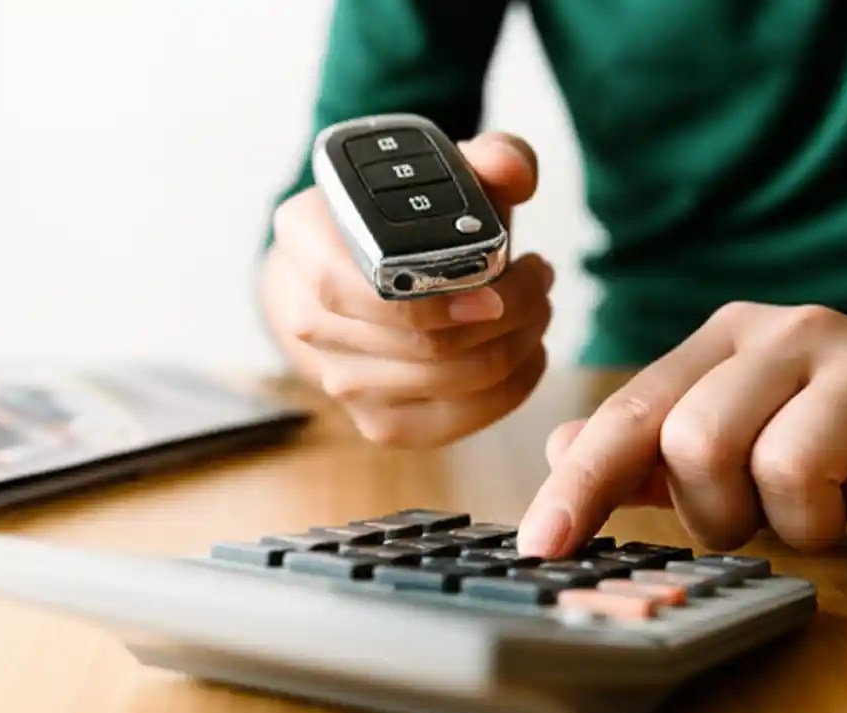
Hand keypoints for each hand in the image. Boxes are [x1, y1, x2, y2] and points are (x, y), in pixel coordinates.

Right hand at [262, 132, 552, 446]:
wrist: (358, 274)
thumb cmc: (403, 222)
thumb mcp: (441, 174)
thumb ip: (487, 157)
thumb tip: (509, 169)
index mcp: (306, 239)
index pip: (370, 286)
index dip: (444, 293)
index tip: (505, 270)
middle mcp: (307, 316)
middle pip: (424, 341)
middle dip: (508, 312)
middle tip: (541, 280)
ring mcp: (338, 378)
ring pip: (448, 381)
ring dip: (516, 346)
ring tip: (538, 307)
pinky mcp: (377, 422)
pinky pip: (456, 420)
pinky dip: (510, 389)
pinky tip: (528, 354)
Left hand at [516, 302, 846, 578]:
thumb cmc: (825, 426)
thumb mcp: (730, 424)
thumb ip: (646, 443)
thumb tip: (558, 450)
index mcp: (723, 341)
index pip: (632, 413)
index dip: (581, 485)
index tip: (542, 547)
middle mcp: (793, 334)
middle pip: (699, 440)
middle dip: (717, 511)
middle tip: (758, 514)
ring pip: (789, 470)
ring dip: (802, 527)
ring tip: (833, 509)